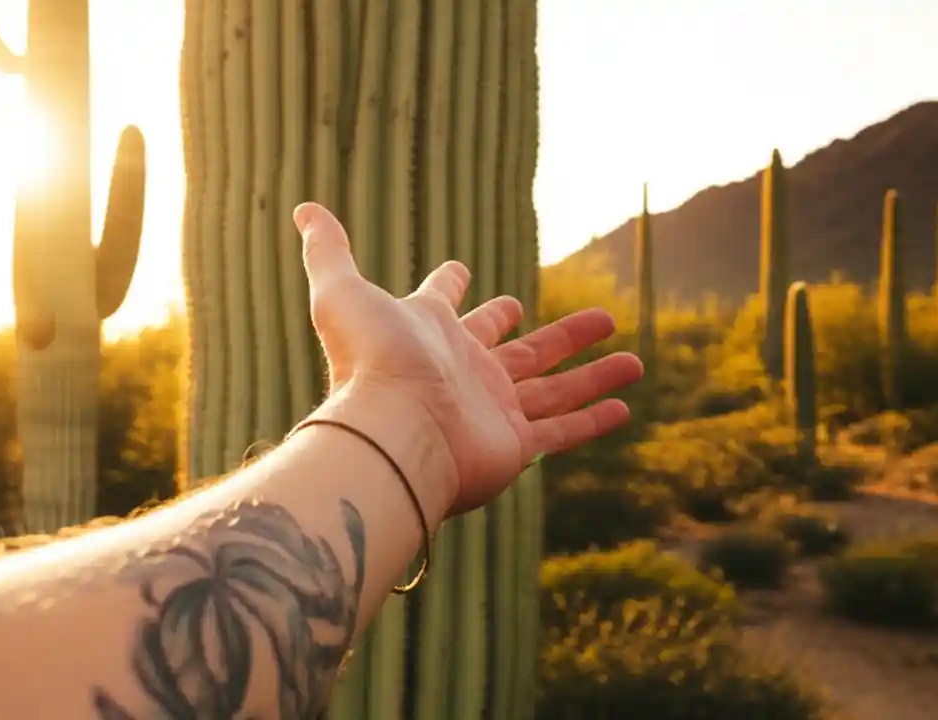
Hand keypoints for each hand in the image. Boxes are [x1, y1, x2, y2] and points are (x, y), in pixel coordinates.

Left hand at [294, 202, 642, 515]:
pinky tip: (624, 405)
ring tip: (633, 356)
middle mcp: (463, 373)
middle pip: (522, 348)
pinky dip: (593, 418)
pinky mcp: (513, 446)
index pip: (444, 304)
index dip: (450, 287)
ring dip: (593, 373)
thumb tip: (304, 208)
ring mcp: (491, 411)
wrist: (390, 432)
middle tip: (599, 318)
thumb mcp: (342, 291)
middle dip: (559, 334)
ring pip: (555, 387)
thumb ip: (328, 250)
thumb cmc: (368, 360)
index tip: (459, 269)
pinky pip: (562, 430)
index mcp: (429, 334)